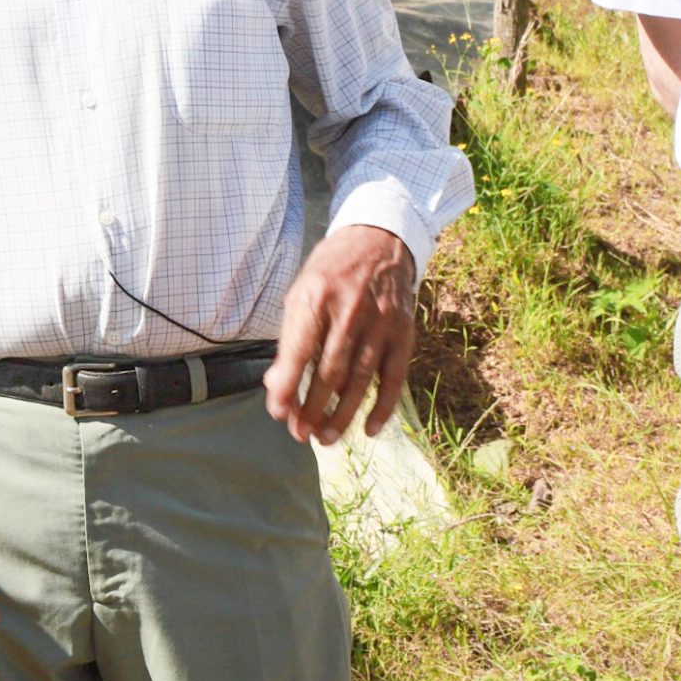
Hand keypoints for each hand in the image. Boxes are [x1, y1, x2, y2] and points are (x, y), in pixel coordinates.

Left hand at [265, 224, 416, 445]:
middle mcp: (349, 311)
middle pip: (330, 371)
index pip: (299, 350)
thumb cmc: (330, 273)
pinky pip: (395, 377)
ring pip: (361, 379)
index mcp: (315, 297)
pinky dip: (384, 406)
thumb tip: (276, 384)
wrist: (378, 242)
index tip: (278, 413)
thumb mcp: (300, 294)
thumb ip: (290, 339)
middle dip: (313, 408)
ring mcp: (380, 323)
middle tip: (300, 434)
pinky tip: (370, 429)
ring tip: (326, 438)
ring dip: (343, 414)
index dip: (288, 385)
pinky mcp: (404, 333)